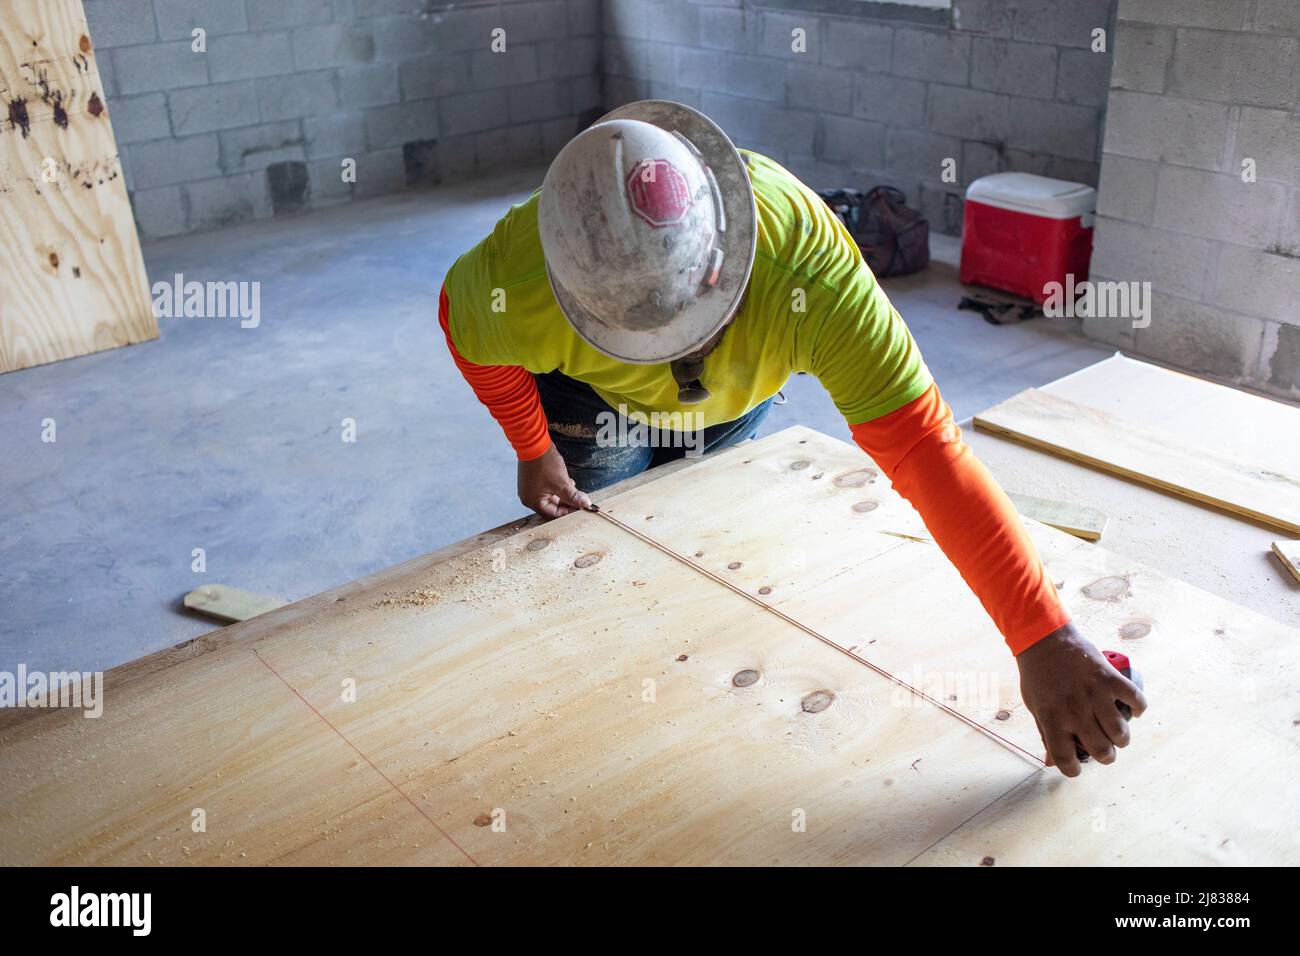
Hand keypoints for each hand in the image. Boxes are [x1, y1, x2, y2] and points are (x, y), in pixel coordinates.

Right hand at [517, 444, 590, 517]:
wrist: (534, 443)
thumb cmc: (544, 465)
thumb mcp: (562, 483)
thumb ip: (574, 497)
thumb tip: (585, 504)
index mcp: (532, 502)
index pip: (553, 514)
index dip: (569, 511)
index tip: (580, 507)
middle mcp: (528, 496)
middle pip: (552, 505)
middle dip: (567, 500)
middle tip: (579, 497)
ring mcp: (529, 486)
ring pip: (550, 495)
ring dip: (563, 492)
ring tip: (573, 486)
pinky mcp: (532, 477)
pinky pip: (547, 486)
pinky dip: (557, 485)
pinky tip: (566, 480)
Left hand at [1017, 622, 1147, 776]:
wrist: (1044, 640)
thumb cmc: (1037, 675)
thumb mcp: (1034, 706)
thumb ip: (1046, 733)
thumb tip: (1053, 762)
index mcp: (1052, 719)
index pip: (1066, 759)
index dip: (1073, 769)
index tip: (1077, 766)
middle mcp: (1075, 710)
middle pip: (1101, 751)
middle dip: (1106, 756)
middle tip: (1104, 749)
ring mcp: (1095, 695)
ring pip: (1120, 733)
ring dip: (1122, 738)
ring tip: (1116, 732)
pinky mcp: (1111, 679)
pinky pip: (1136, 701)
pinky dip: (1138, 708)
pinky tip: (1131, 708)